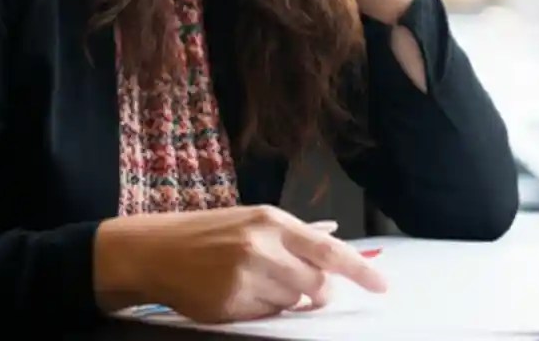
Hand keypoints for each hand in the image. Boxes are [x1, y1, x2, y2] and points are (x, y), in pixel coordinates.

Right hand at [94, 205, 387, 322]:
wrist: (155, 250)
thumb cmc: (211, 233)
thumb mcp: (254, 220)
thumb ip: (296, 236)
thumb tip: (338, 245)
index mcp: (273, 222)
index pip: (329, 252)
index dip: (360, 272)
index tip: (382, 287)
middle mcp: (261, 248)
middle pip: (316, 285)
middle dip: (318, 292)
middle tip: (305, 289)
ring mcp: (244, 278)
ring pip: (292, 303)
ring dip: (286, 300)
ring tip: (258, 282)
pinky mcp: (229, 305)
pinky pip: (265, 318)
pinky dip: (262, 310)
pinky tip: (239, 293)